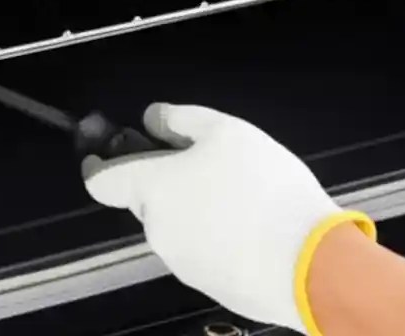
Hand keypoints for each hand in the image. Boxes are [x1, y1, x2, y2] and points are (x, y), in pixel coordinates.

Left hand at [81, 104, 373, 332]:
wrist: (305, 262)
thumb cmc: (264, 188)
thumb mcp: (228, 131)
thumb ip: (183, 120)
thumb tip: (153, 118)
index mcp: (153, 188)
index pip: (102, 181)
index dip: (99, 166)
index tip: (103, 156)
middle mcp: (157, 230)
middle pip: (148, 201)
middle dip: (169, 183)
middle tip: (211, 168)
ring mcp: (180, 263)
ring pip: (178, 228)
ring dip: (197, 211)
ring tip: (244, 199)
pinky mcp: (207, 286)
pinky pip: (203, 254)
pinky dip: (218, 239)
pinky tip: (254, 229)